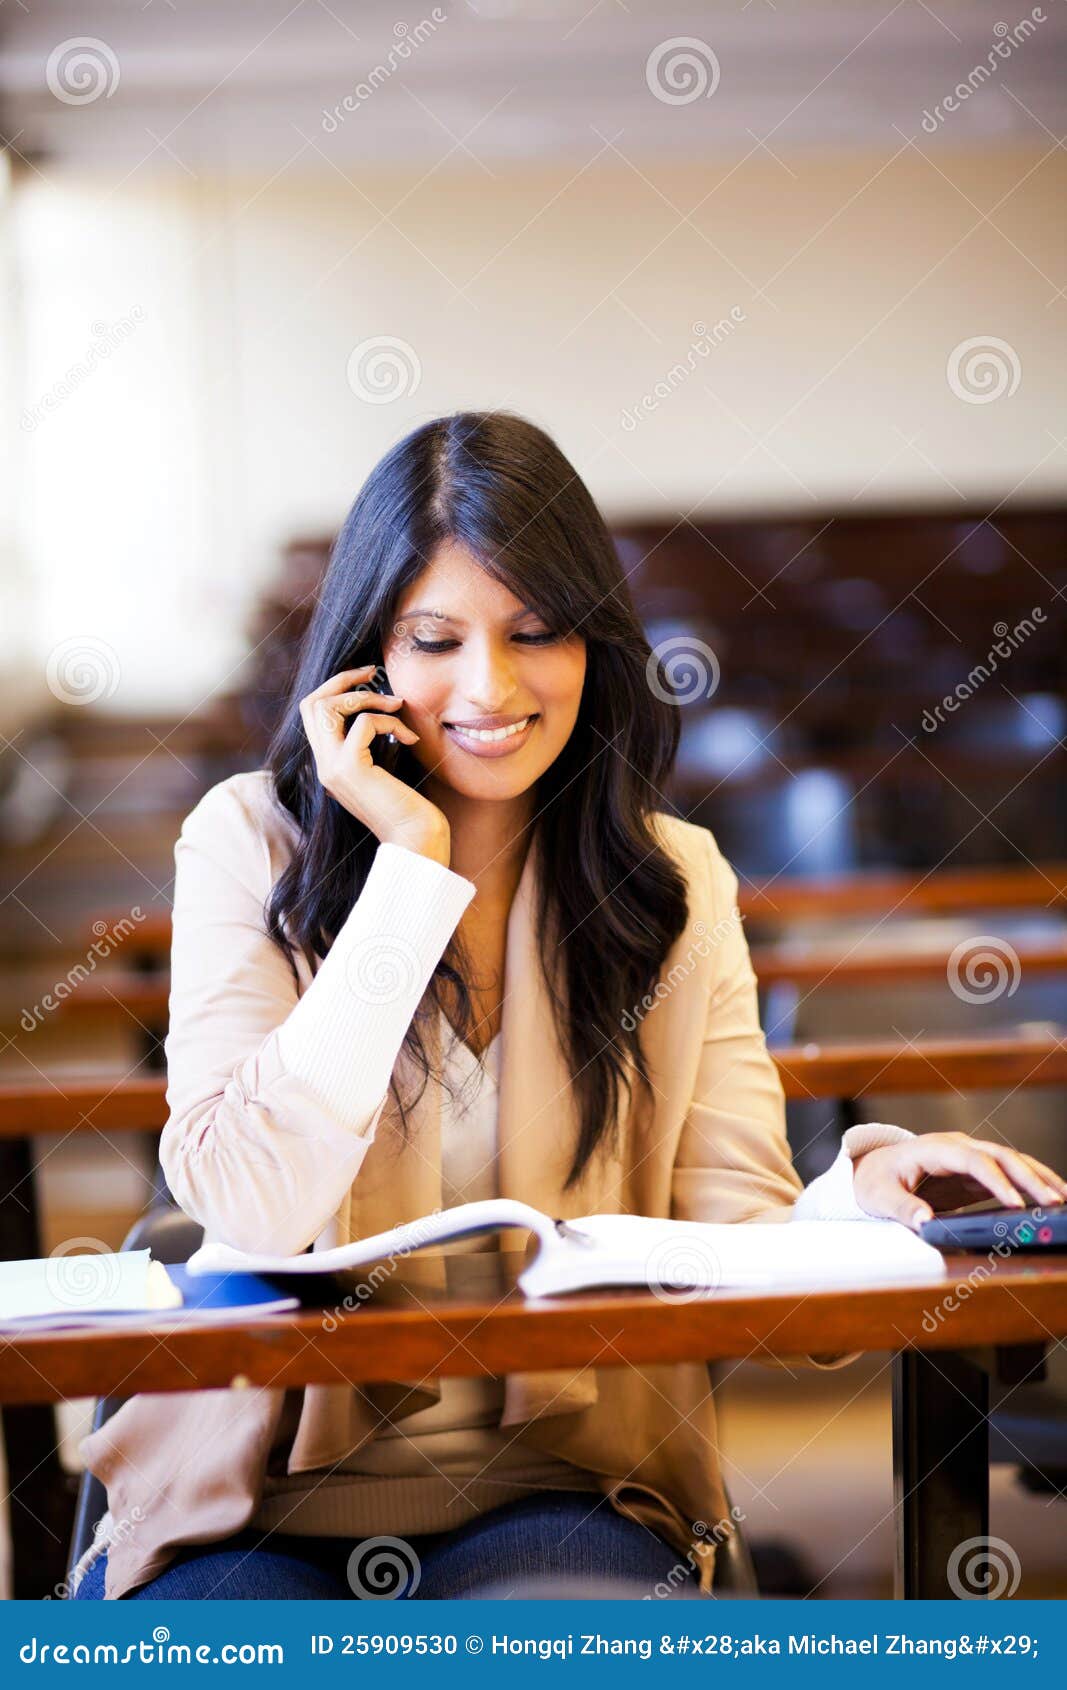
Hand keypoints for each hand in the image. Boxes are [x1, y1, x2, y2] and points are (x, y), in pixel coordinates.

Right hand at [299, 665, 450, 861]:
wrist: (416, 840)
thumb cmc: (410, 806)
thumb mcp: (385, 768)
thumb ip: (373, 744)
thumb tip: (380, 708)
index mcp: (330, 765)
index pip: (314, 714)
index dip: (336, 689)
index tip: (367, 678)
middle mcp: (324, 766)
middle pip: (311, 704)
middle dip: (342, 681)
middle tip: (373, 673)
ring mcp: (332, 768)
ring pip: (326, 708)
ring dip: (366, 698)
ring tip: (397, 707)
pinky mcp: (349, 769)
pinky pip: (363, 724)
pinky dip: (389, 722)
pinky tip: (409, 739)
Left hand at [852, 1131, 1066, 1229]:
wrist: (871, 1170)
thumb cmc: (874, 1181)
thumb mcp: (879, 1197)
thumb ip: (901, 1208)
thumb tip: (924, 1221)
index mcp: (932, 1149)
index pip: (973, 1161)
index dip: (996, 1181)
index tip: (1015, 1204)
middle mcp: (955, 1146)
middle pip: (1000, 1156)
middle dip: (1029, 1178)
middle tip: (1055, 1202)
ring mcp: (967, 1155)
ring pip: (1010, 1160)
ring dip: (1038, 1177)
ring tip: (1063, 1198)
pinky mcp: (974, 1171)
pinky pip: (1008, 1173)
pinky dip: (1031, 1182)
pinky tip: (1050, 1195)